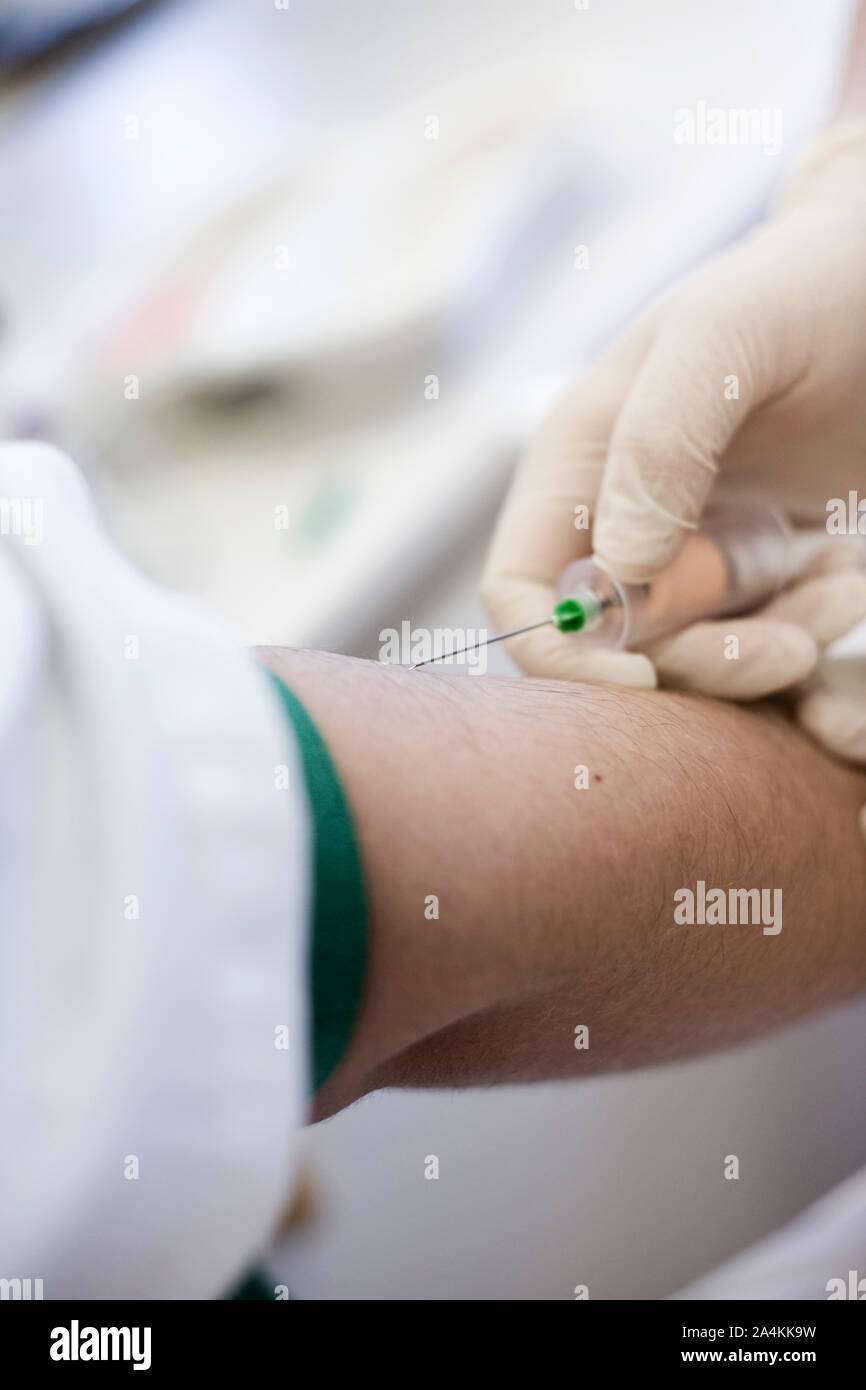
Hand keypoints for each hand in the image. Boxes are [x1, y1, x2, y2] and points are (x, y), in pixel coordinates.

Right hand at [483, 123, 865, 709]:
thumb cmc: (807, 282)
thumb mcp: (724, 335)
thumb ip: (659, 443)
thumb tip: (621, 571)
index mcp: (579, 465)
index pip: (520, 593)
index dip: (562, 651)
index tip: (647, 673)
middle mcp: (621, 516)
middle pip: (619, 645)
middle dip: (703, 663)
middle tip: (793, 648)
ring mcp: (692, 545)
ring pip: (698, 654)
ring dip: (770, 650)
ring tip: (841, 589)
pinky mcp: (758, 562)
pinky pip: (762, 636)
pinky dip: (807, 629)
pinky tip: (845, 575)